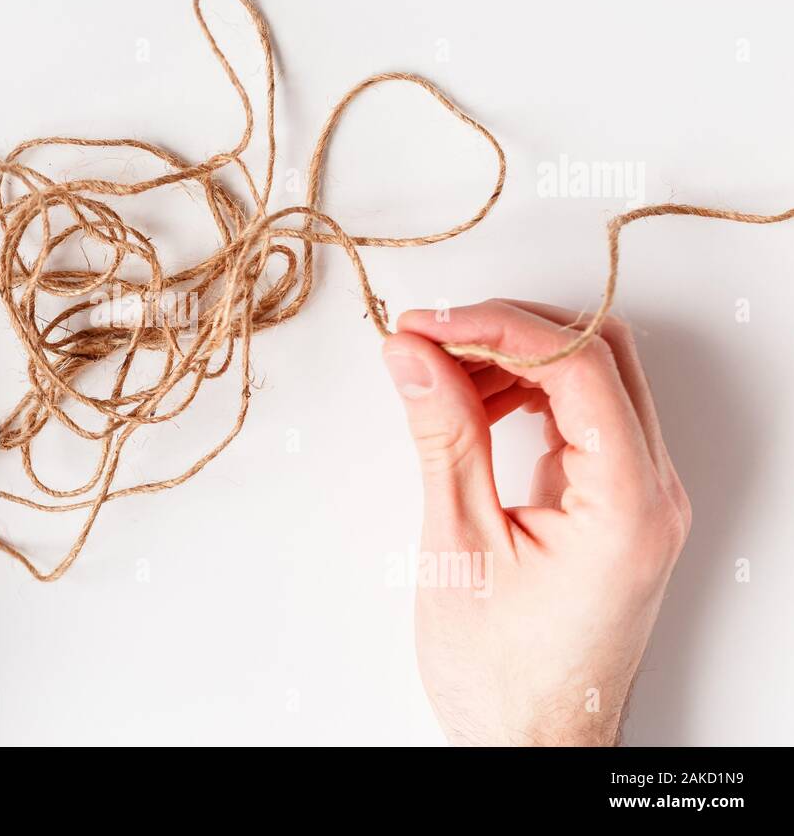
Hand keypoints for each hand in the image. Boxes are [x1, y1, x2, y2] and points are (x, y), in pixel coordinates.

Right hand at [381, 299, 689, 745]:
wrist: (532, 744)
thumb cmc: (503, 674)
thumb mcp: (459, 546)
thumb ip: (443, 436)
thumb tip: (416, 354)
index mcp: (627, 506)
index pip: (580, 365)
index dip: (498, 327)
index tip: (428, 325)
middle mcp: (654, 493)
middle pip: (601, 355)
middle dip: (509, 329)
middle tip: (429, 335)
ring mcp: (642, 498)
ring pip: (594, 379)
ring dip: (516, 359)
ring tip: (437, 369)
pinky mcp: (618, 505)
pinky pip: (584, 419)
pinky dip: (528, 395)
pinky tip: (473, 403)